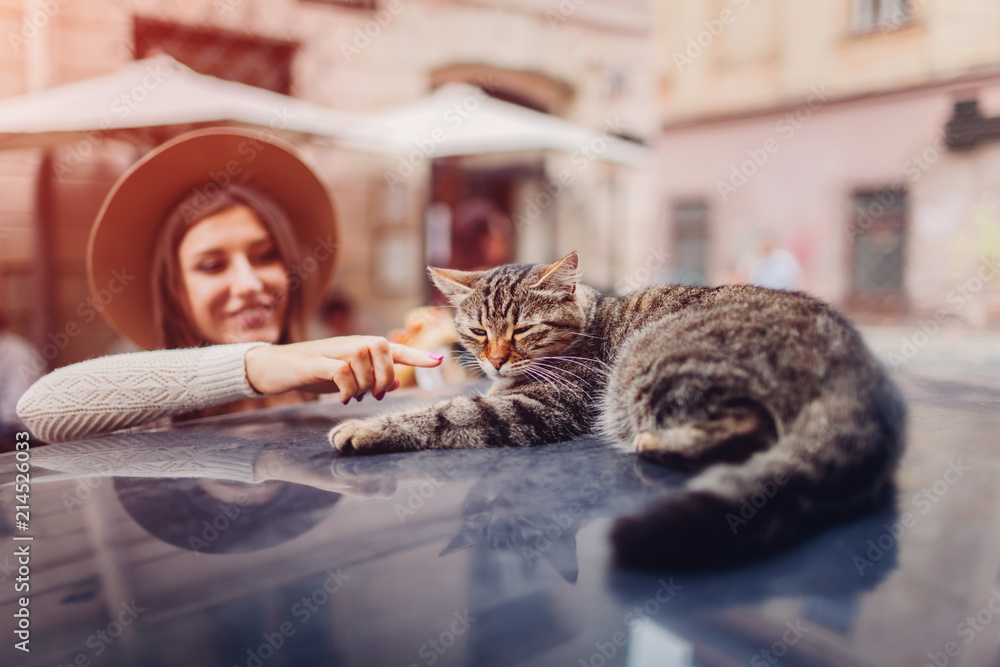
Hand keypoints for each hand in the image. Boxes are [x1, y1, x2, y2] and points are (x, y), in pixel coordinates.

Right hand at [244, 336, 443, 403]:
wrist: (271, 367)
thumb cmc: (311, 372)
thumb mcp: (345, 377)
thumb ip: (370, 378)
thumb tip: (395, 381)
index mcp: (359, 347)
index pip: (394, 347)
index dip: (417, 355)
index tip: (440, 361)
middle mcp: (348, 344)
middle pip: (382, 347)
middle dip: (384, 374)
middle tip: (374, 394)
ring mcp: (331, 351)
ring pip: (363, 358)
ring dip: (363, 383)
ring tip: (352, 396)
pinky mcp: (314, 363)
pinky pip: (341, 370)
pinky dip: (347, 387)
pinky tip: (341, 399)